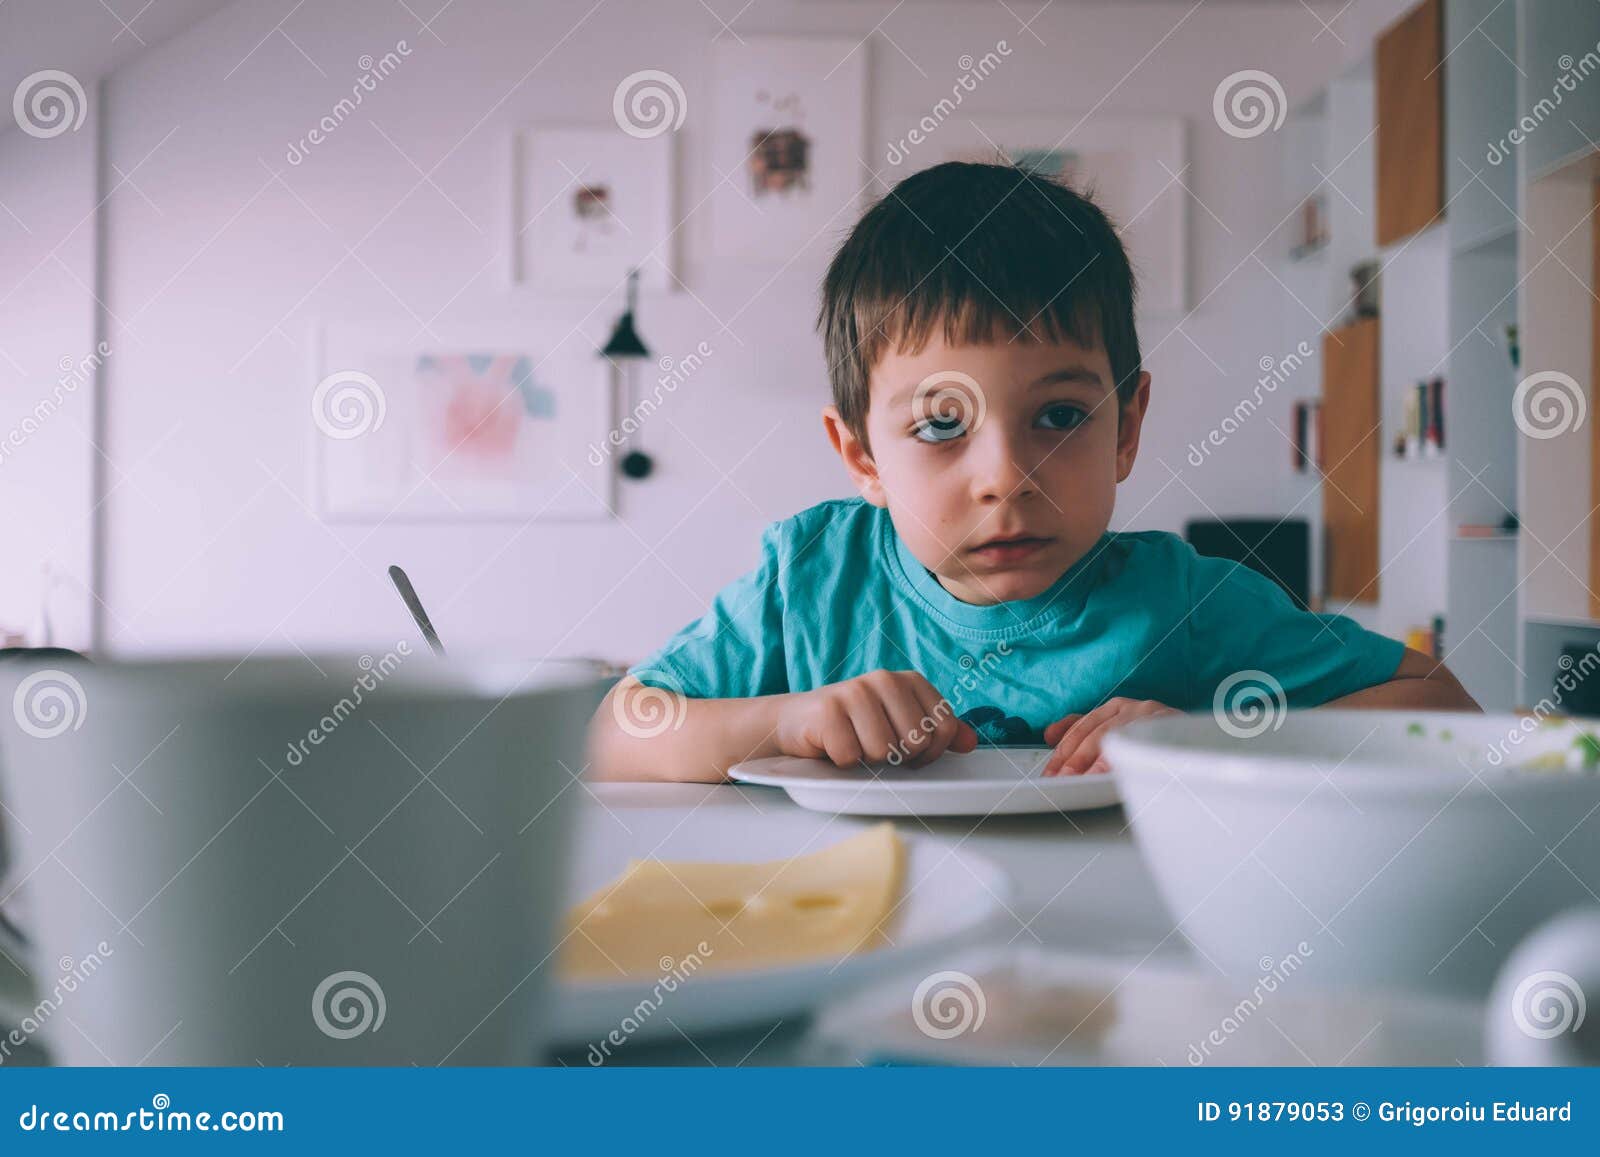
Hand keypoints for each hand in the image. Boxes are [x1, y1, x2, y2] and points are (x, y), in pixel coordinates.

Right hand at [776, 670, 978, 768]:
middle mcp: (884, 679)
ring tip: (853, 742)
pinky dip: (842, 761)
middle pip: (916, 741)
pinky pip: (851, 756)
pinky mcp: (828, 710)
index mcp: (908, 680)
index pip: (943, 727)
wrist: (798, 721)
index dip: (930, 752)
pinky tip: (833, 745)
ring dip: (867, 759)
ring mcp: (855, 691)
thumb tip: (971, 743)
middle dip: (896, 757)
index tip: (909, 752)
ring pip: (884, 750)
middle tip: (875, 747)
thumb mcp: (900, 724)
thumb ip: (937, 732)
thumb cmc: (853, 725)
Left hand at [1042, 698, 1179, 775]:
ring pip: (1120, 738)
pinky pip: (1147, 744)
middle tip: (1061, 782)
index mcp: (1117, 707)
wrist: (1200, 738)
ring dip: (1098, 764)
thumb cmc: (1154, 736)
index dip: (1063, 751)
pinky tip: (1118, 775)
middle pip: (1097, 734)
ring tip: (1083, 783)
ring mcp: (1155, 717)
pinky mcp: (1174, 729)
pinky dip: (1131, 760)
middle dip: (1075, 760)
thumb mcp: (1117, 728)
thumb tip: (1049, 735)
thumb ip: (1083, 729)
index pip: (1081, 727)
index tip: (1050, 774)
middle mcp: (1134, 708)